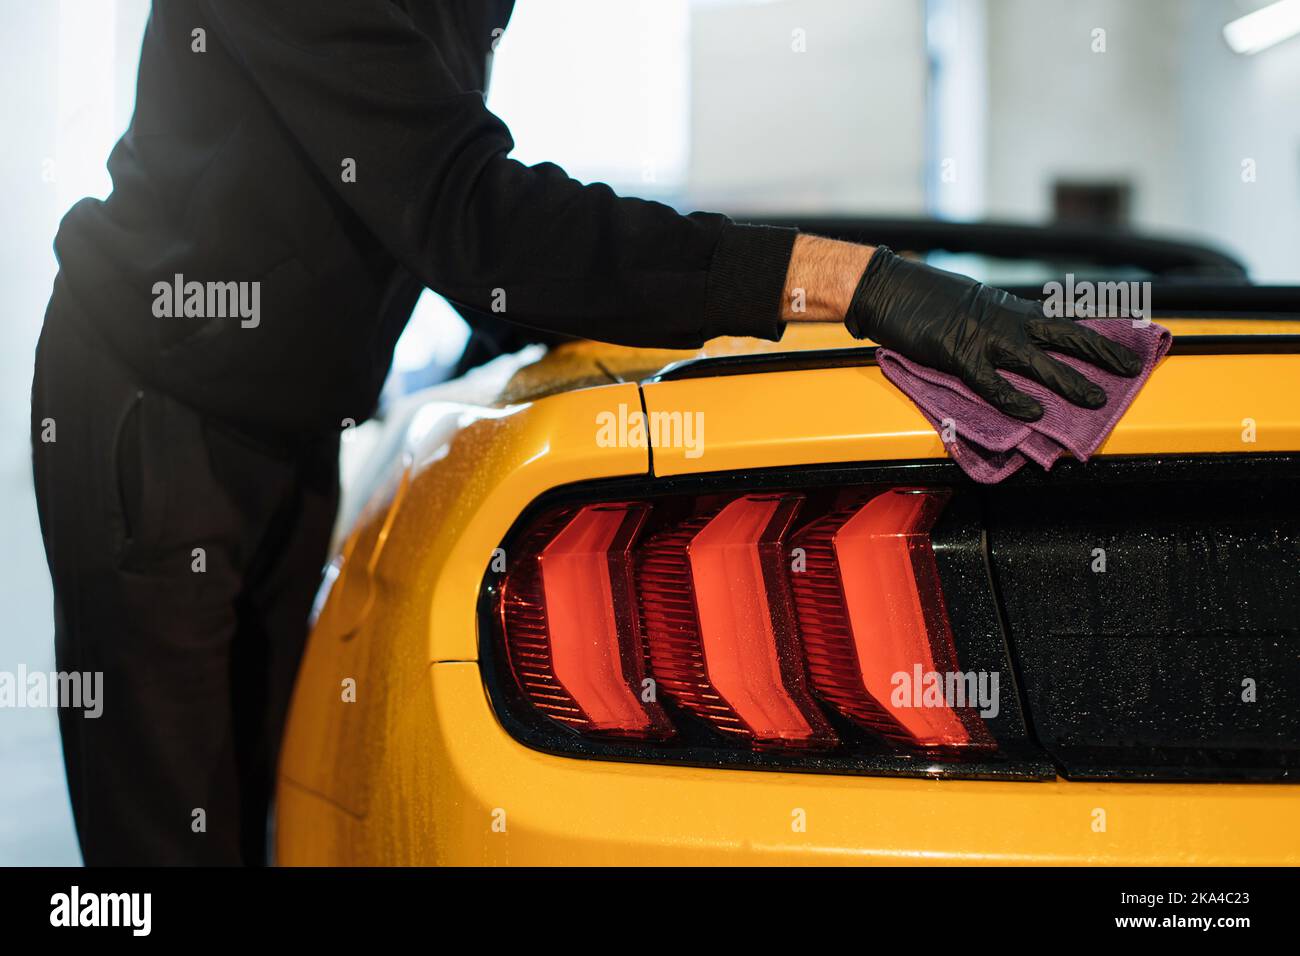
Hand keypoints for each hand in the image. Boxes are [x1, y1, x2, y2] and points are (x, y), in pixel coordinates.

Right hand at [845, 247, 1141, 420]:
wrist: (888, 288)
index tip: (1124, 340)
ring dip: (1070, 380)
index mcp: (1008, 307)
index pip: (1064, 317)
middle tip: (1130, 369)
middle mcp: (1005, 320)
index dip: (1097, 330)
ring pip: (1038, 361)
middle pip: (1065, 335)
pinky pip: (993, 383)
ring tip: (1096, 399)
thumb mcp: (971, 303)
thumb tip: (1014, 341)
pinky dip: (1015, 398)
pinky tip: (1034, 412)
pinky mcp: (959, 356)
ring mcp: (984, 338)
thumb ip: (996, 322)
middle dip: (1101, 352)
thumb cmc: (923, 297)